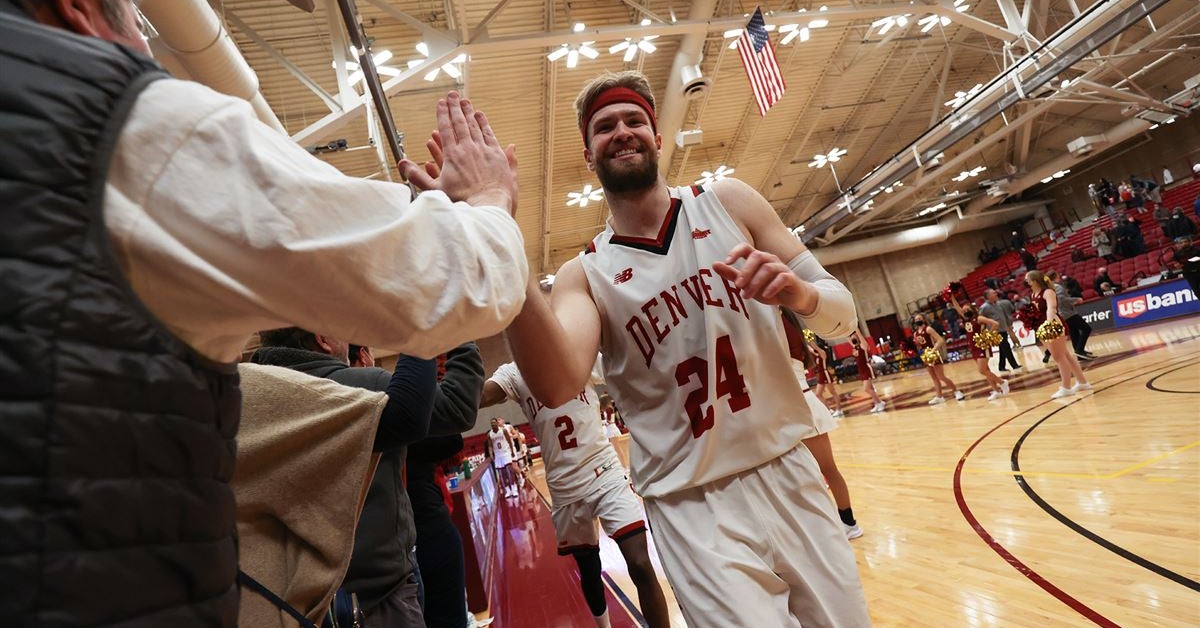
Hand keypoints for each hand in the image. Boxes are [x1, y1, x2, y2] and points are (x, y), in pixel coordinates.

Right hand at [399, 92, 518, 214]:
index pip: (446, 129)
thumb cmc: (463, 202)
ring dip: (469, 112)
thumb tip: (402, 164)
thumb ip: (417, 175)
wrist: (488, 206)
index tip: (441, 103)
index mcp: (453, 155)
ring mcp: (483, 150)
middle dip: (455, 107)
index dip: (443, 114)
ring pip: (475, 125)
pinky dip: (484, 124)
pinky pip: (489, 134)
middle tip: (452, 95)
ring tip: (465, 101)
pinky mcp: (496, 155)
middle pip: (460, 122)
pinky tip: (481, 116)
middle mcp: (468, 149)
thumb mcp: (435, 190)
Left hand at [712, 243, 817, 311]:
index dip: (736, 252)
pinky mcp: (791, 278)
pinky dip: (772, 286)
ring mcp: (781, 267)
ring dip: (755, 282)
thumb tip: (714, 264)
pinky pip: (782, 277)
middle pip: (757, 256)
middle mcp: (770, 259)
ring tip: (747, 296)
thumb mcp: (747, 284)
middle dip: (745, 271)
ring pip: (768, 268)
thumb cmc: (768, 288)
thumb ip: (732, 274)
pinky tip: (765, 295)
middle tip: (738, 286)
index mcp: (758, 258)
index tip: (727, 262)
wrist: (792, 298)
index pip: (746, 247)